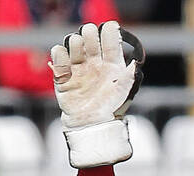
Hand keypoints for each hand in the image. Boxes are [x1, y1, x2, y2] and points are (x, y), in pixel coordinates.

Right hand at [50, 22, 143, 167]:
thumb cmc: (111, 110)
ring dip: (75, 42)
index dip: (109, 32)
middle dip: (89, 33)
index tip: (109, 30)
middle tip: (90, 37)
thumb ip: (129, 76)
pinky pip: (59, 55)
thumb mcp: (124, 92)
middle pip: (90, 36)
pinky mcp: (64, 75)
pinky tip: (66, 61)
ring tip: (77, 47)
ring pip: (74, 43)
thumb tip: (135, 64)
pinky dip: (60, 54)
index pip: (110, 39)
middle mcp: (95, 63)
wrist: (92, 127)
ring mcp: (79, 68)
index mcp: (111, 64)